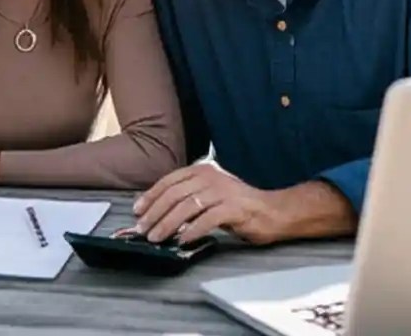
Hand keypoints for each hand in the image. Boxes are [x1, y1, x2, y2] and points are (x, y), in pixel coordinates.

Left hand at [131, 162, 287, 245]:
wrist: (272, 211)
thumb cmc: (238, 206)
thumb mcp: (209, 195)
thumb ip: (188, 199)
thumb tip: (158, 214)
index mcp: (203, 170)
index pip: (169, 180)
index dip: (151, 196)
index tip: (138, 211)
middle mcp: (211, 177)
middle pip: (174, 194)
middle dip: (155, 213)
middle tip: (142, 229)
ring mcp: (223, 191)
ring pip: (187, 206)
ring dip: (168, 223)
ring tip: (156, 237)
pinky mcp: (234, 208)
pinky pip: (207, 219)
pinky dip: (192, 230)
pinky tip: (182, 240)